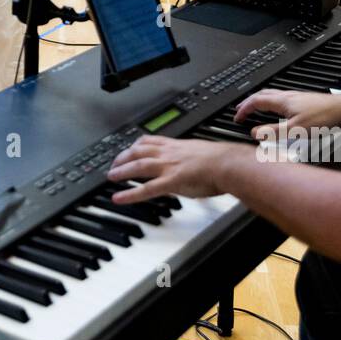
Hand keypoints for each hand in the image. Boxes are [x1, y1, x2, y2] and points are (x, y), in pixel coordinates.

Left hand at [105, 135, 234, 202]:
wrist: (229, 164)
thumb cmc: (223, 161)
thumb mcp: (202, 155)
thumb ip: (191, 159)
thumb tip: (191, 166)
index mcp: (177, 146)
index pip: (151, 141)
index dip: (137, 144)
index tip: (130, 147)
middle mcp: (170, 153)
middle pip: (139, 150)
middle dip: (124, 156)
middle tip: (114, 163)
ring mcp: (169, 166)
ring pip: (139, 165)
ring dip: (122, 171)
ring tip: (111, 177)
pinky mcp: (171, 181)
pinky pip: (146, 189)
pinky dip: (130, 194)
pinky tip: (119, 198)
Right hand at [233, 88, 340, 136]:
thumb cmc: (325, 118)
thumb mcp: (296, 130)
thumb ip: (274, 132)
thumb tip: (255, 133)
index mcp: (283, 101)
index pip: (256, 101)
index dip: (244, 109)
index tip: (237, 117)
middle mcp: (289, 96)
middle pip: (263, 95)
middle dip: (249, 102)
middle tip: (241, 109)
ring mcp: (298, 98)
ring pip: (273, 95)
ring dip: (261, 101)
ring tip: (257, 109)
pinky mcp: (306, 101)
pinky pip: (283, 99)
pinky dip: (273, 104)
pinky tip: (281, 112)